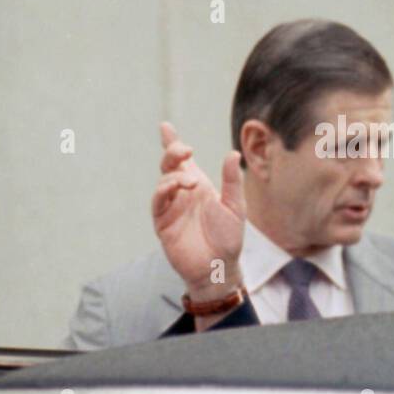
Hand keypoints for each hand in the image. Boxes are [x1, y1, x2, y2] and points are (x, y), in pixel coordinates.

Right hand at [152, 122, 245, 299]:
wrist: (219, 266)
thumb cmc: (228, 237)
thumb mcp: (235, 206)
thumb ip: (232, 180)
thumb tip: (232, 153)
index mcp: (198, 185)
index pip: (182, 161)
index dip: (172, 143)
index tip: (165, 127)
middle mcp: (182, 193)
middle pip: (169, 165)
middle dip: (173, 152)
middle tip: (185, 150)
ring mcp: (171, 207)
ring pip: (163, 181)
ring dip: (175, 176)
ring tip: (192, 181)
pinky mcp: (163, 222)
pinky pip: (158, 202)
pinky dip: (164, 190)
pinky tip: (177, 188)